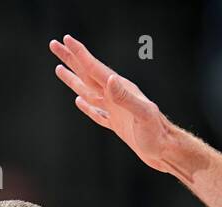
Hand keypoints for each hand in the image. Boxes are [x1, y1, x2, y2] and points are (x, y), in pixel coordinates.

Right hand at [50, 35, 174, 173]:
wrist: (167, 151)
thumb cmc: (157, 134)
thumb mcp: (142, 114)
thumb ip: (125, 97)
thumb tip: (109, 78)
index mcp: (120, 90)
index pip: (94, 68)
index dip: (79, 54)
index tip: (65, 39)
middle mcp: (116, 96)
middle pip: (87, 74)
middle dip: (71, 59)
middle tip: (54, 44)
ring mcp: (116, 110)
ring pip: (89, 91)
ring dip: (74, 79)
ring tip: (59, 68)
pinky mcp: (118, 125)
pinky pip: (97, 112)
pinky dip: (86, 106)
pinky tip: (79, 101)